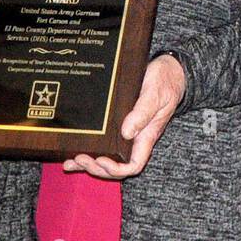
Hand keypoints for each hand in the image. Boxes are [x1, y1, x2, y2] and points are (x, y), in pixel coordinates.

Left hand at [62, 54, 186, 179]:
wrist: (169, 71)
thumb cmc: (165, 81)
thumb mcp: (156, 94)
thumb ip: (143, 113)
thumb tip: (127, 133)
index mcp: (146, 135)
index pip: (134, 165)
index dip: (116, 169)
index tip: (101, 160)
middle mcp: (135, 138)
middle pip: (116, 167)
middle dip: (96, 168)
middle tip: (79, 158)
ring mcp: (126, 133)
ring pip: (106, 159)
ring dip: (88, 164)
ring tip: (71, 162)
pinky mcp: (117, 124)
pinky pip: (103, 144)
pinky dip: (87, 151)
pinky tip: (71, 153)